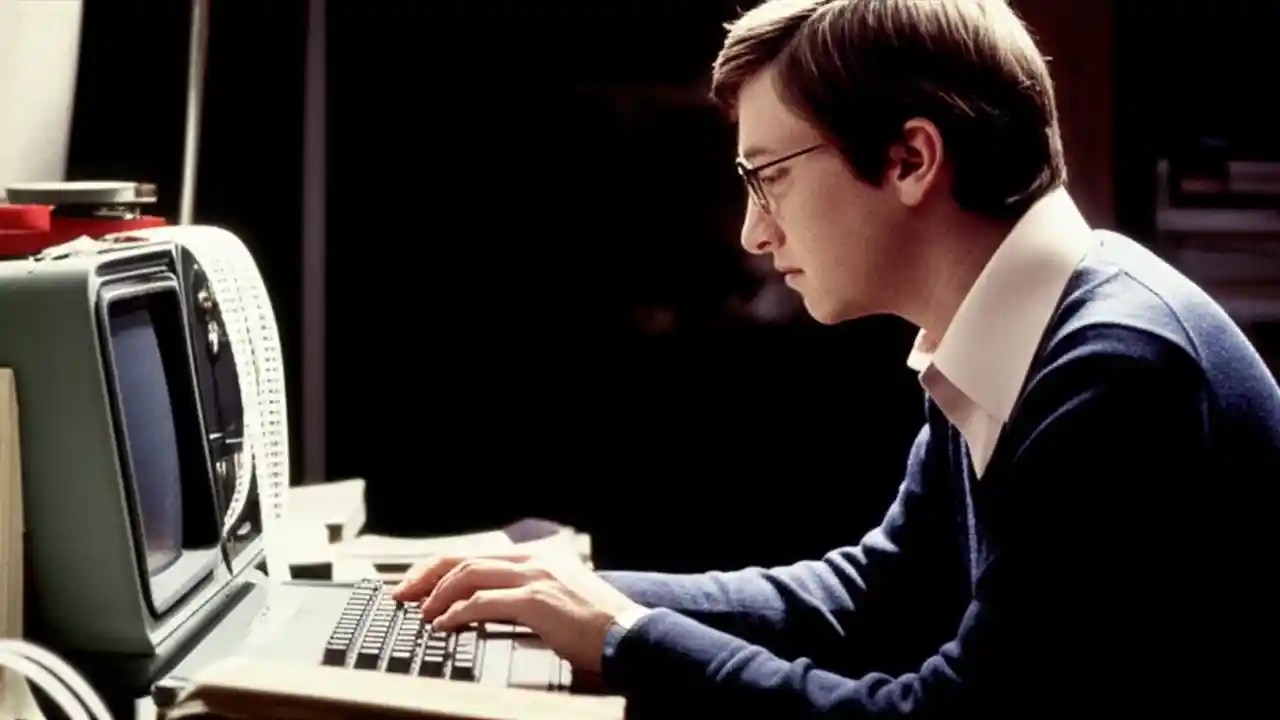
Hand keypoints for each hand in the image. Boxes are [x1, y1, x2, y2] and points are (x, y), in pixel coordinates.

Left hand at [391, 553, 644, 673]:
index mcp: (537, 556)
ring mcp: (534, 577)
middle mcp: (533, 559)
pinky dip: (456, 613)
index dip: (441, 567)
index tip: (417, 583)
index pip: (477, 553)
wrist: (626, 633)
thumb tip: (484, 603)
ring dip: (438, 595)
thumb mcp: (559, 595)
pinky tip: (443, 624)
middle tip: (403, 593)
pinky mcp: (536, 601)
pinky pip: (483, 603)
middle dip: (427, 575)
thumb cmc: (595, 624)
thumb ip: (525, 591)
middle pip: (465, 559)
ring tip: (421, 613)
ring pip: (469, 575)